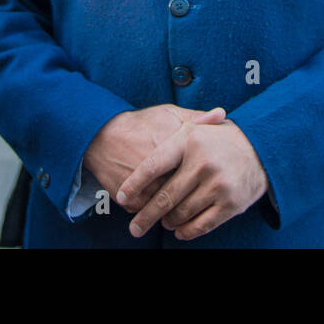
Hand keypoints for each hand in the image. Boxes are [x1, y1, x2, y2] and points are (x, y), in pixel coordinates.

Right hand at [83, 104, 225, 204]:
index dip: (205, 174)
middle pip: (185, 191)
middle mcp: (158, 170)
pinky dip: (155, 208)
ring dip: (175, 206)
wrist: (101, 135)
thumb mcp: (168, 114)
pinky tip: (162, 203)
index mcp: (172, 149)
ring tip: (183, 202)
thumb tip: (222, 114)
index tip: (212, 175)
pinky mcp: (129, 199)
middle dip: (193, 194)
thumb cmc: (140, 123)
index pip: (199, 170)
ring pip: (168, 206)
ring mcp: (143, 187)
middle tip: (200, 193)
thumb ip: (196, 118)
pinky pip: (149, 210)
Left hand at [116, 117, 268, 241]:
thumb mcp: (196, 129)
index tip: (122, 196)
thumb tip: (136, 156)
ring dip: (168, 222)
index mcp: (190, 140)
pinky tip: (179, 230)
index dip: (134, 183)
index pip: (153, 165)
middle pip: (164, 197)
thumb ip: (170, 137)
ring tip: (164, 221)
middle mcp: (203, 162)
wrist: (262, 149)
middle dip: (145, 216)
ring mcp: (218, 184)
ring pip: (180, 214)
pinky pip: (200, 225)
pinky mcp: (231, 204)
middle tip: (134, 227)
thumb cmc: (220, 140)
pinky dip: (185, 231)